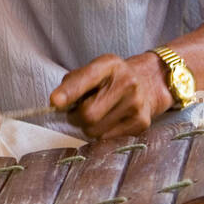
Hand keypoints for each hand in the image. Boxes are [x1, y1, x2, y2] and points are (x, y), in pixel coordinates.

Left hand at [49, 52, 171, 139]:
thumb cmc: (112, 79)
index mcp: (109, 65)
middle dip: (75, 117)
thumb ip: (73, 83)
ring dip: (87, 127)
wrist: (149, 83)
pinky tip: (109, 120)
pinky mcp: (141, 123)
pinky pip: (106, 139)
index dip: (68, 92)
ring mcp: (136, 104)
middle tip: (78, 111)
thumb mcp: (94, 70)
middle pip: (87, 114)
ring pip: (94, 131)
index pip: (85, 79)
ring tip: (97, 115)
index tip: (54, 102)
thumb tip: (56, 104)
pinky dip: (101, 133)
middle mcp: (126, 83)